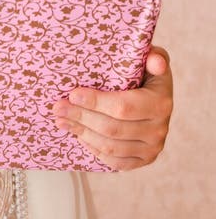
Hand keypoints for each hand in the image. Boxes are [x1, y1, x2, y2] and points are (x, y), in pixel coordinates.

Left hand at [52, 45, 172, 170]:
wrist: (158, 97)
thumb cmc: (147, 72)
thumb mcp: (153, 58)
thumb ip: (154, 56)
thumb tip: (155, 62)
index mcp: (161, 104)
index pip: (123, 108)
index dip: (95, 103)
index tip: (72, 94)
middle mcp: (159, 130)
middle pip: (112, 129)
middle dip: (80, 117)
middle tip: (57, 107)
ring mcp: (152, 149)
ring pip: (110, 148)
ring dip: (81, 133)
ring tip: (61, 120)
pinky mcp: (143, 160)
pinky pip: (115, 162)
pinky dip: (93, 150)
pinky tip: (78, 135)